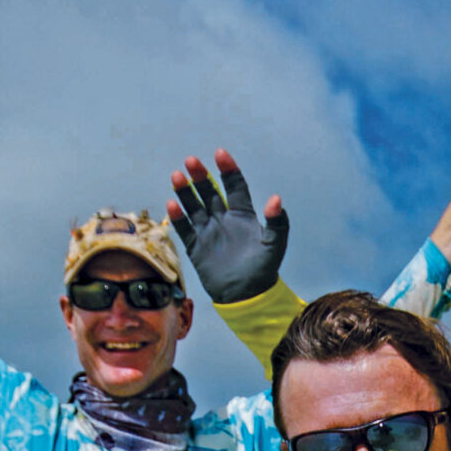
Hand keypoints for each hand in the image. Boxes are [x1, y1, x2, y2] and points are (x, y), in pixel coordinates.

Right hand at [167, 150, 287, 302]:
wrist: (246, 296)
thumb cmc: (263, 270)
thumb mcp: (274, 245)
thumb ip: (277, 222)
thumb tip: (276, 198)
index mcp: (242, 215)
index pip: (234, 186)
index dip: (228, 170)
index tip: (220, 154)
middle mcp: (223, 220)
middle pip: (209, 192)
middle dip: (200, 177)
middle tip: (191, 161)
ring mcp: (208, 232)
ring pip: (194, 207)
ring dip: (185, 192)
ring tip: (177, 176)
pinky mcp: (196, 247)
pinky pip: (184, 229)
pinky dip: (178, 217)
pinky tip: (172, 204)